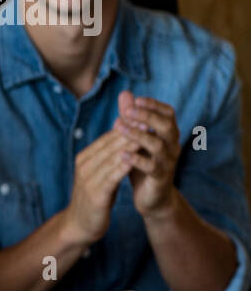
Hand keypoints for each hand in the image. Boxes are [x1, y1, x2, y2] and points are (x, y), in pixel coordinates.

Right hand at [61, 128, 136, 245]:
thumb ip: (109, 155)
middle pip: (110, 145)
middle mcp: (84, 166)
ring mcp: (88, 180)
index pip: (107, 138)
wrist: (80, 225)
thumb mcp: (99, 173)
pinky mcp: (95, 194)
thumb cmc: (94, 197)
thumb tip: (123, 134)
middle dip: (130, 133)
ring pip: (112, 158)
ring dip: (130, 147)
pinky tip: (137, 160)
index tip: (144, 117)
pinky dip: (124, 167)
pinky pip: (112, 177)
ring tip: (147, 137)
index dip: (126, 127)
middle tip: (149, 122)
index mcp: (84, 158)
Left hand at [114, 91, 179, 217]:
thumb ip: (132, 117)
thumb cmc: (143, 163)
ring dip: (138, 135)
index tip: (136, 100)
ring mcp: (168, 162)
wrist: (153, 197)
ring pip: (158, 145)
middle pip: (166, 126)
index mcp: (167, 135)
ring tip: (118, 128)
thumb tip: (125, 93)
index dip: (154, 105)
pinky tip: (122, 154)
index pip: (168, 114)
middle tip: (128, 111)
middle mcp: (172, 146)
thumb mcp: (136, 138)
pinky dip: (137, 160)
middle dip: (147, 116)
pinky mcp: (160, 178)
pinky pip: (152, 168)